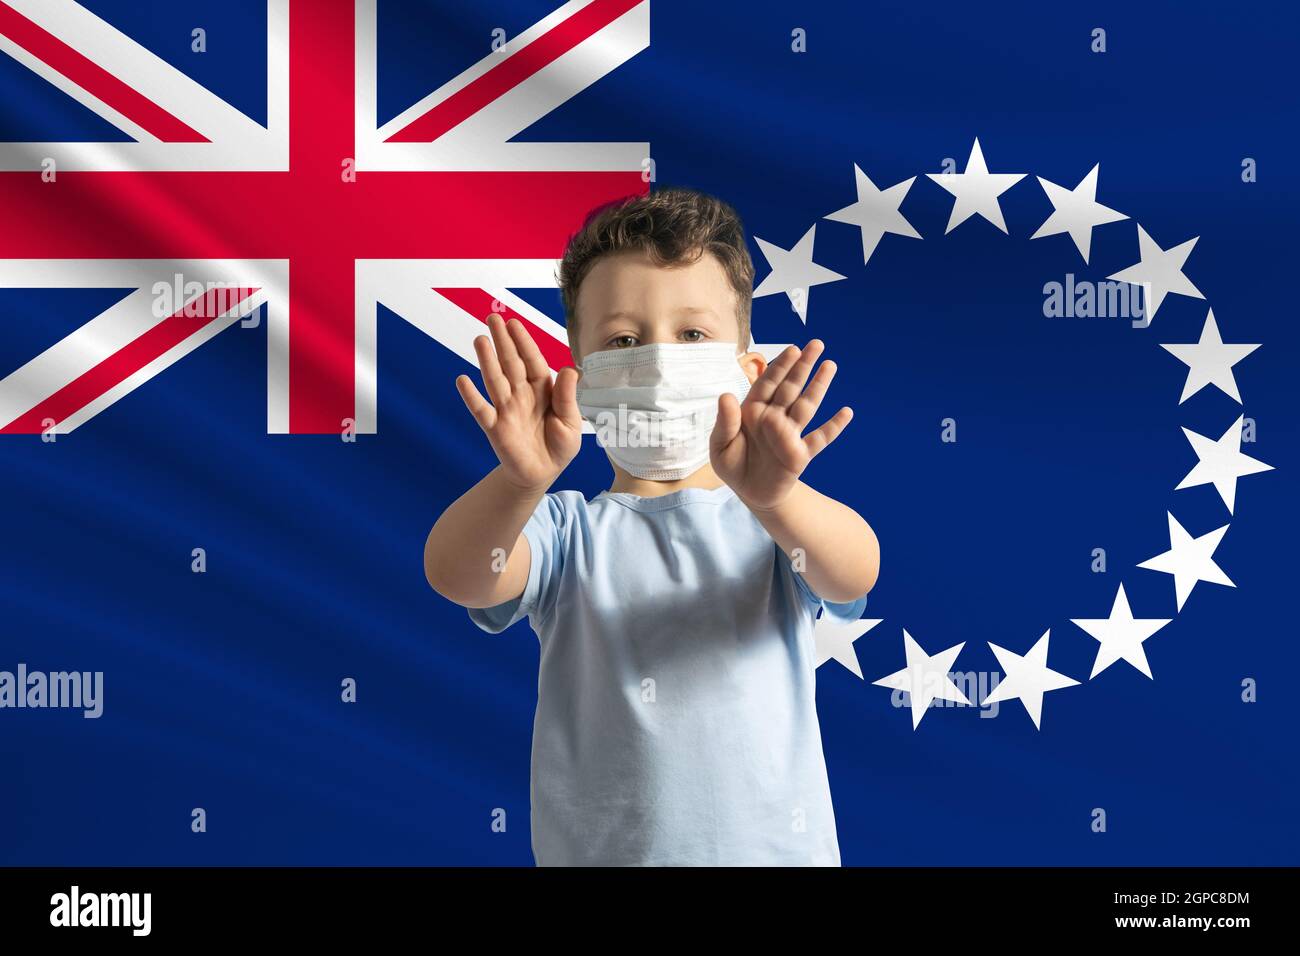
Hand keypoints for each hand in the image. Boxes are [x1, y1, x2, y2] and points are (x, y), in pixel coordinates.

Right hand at [455, 313, 582, 492]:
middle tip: (492, 318)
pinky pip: (481, 410)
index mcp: (543, 390)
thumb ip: (568, 397)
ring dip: (487, 360)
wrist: (544, 473)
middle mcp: (522, 395)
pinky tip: (462, 380)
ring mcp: (507, 409)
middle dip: (502, 341)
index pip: (532, 361)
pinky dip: (471, 396)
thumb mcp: (571, 422)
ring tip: (479, 339)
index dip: (524, 343)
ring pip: (495, 380)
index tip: (514, 323)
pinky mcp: (495, 428)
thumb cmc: (559, 445)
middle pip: (511, 364)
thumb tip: (570, 369)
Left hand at [709, 339, 852, 511]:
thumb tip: (726, 396)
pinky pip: (819, 438)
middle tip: (816, 344)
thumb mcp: (720, 446)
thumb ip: (725, 422)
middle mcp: (774, 418)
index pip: (768, 383)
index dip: (780, 366)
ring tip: (830, 365)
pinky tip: (846, 412)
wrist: (749, 492)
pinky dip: (833, 427)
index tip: (793, 349)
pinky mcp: (800, 454)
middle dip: (803, 366)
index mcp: (753, 411)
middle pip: (791, 388)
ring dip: (819, 386)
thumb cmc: (733, 464)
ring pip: (806, 406)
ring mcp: (790, 434)